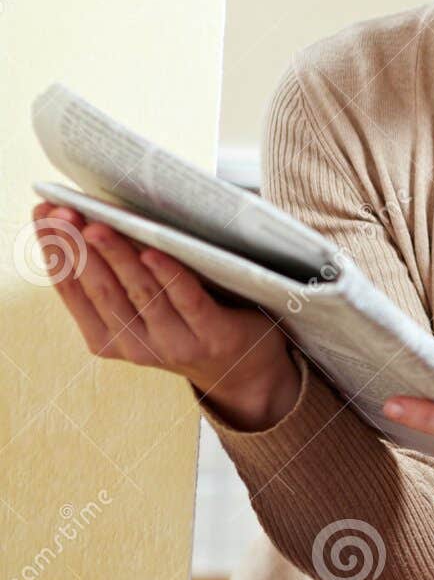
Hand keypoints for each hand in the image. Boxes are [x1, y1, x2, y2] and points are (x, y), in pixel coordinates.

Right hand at [29, 200, 300, 430]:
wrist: (243, 366)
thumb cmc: (188, 323)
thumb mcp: (142, 308)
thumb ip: (118, 278)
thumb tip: (89, 220)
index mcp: (108, 338)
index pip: (72, 290)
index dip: (55, 251)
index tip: (44, 215)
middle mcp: (136, 345)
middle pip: (101, 289)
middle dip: (80, 248)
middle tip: (65, 213)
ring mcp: (175, 342)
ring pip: (140, 293)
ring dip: (117, 256)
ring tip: (99, 227)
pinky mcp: (214, 335)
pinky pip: (188, 301)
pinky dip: (169, 275)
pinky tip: (153, 252)